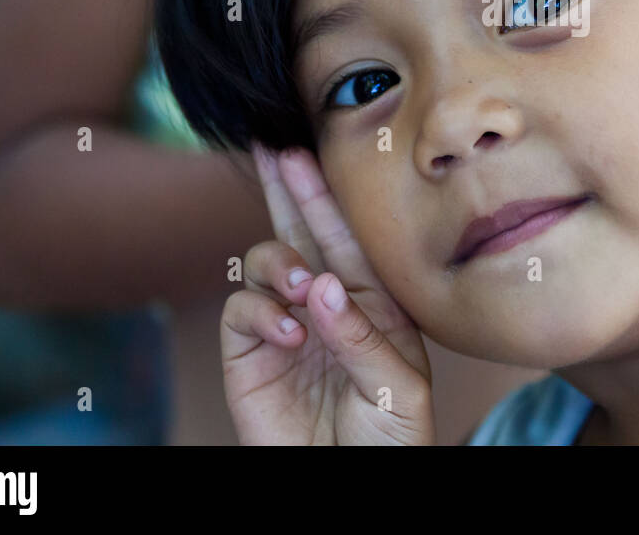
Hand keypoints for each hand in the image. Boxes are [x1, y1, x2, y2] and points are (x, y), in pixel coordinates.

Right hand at [221, 143, 434, 444]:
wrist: (349, 486)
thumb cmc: (390, 439)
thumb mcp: (397, 387)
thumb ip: (361, 335)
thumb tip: (320, 284)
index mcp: (371, 301)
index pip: (348, 237)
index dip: (327, 194)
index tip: (307, 152)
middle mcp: (327, 303)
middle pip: (302, 232)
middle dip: (288, 191)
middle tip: (274, 152)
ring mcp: (286, 325)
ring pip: (267, 261)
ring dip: (281, 261)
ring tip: (301, 287)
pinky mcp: (249, 354)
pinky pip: (241, 309)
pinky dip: (260, 311)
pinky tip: (289, 332)